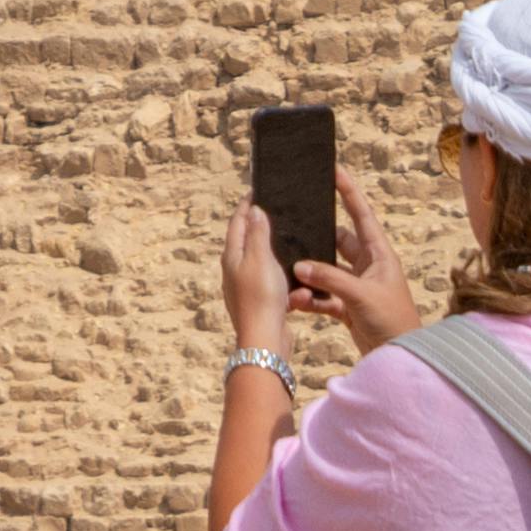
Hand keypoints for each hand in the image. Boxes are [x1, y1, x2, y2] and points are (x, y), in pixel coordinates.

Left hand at [218, 198, 292, 364]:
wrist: (265, 340)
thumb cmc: (261, 297)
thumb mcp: (260, 258)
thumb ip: (257, 233)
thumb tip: (254, 210)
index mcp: (232, 256)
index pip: (238, 222)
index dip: (248, 205)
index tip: (259, 190)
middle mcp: (236, 270)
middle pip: (249, 241)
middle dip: (263, 227)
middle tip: (279, 213)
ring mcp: (247, 287)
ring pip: (265, 264)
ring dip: (278, 256)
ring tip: (292, 245)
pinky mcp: (261, 302)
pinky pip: (276, 285)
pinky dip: (286, 281)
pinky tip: (298, 282)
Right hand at [301, 170, 422, 351]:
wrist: (400, 355)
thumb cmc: (393, 320)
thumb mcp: (361, 295)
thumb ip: (330, 278)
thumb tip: (300, 266)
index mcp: (379, 254)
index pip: (361, 215)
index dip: (349, 193)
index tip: (335, 171)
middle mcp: (368, 266)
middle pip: (338, 242)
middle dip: (317, 238)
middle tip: (295, 226)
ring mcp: (357, 286)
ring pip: (327, 270)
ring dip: (310, 274)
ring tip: (291, 273)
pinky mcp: (348, 306)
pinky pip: (324, 295)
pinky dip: (311, 298)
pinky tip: (297, 301)